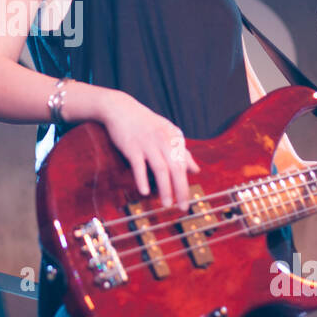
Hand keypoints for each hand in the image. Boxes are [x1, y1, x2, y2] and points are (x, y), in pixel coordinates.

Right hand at [99, 91, 200, 210]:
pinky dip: (142, 179)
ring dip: (165, 189)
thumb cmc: (145, 124)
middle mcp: (164, 140)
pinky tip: (144, 192)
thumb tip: (196, 169)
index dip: (186, 185)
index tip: (187, 201)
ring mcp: (148, 143)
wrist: (120, 108)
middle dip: (181, 190)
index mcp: (174, 138)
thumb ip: (181, 151)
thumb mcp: (167, 134)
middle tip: (182, 208)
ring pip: (161, 169)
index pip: (184, 166)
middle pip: (176, 169)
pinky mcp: (132, 146)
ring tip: (166, 204)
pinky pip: (139, 165)